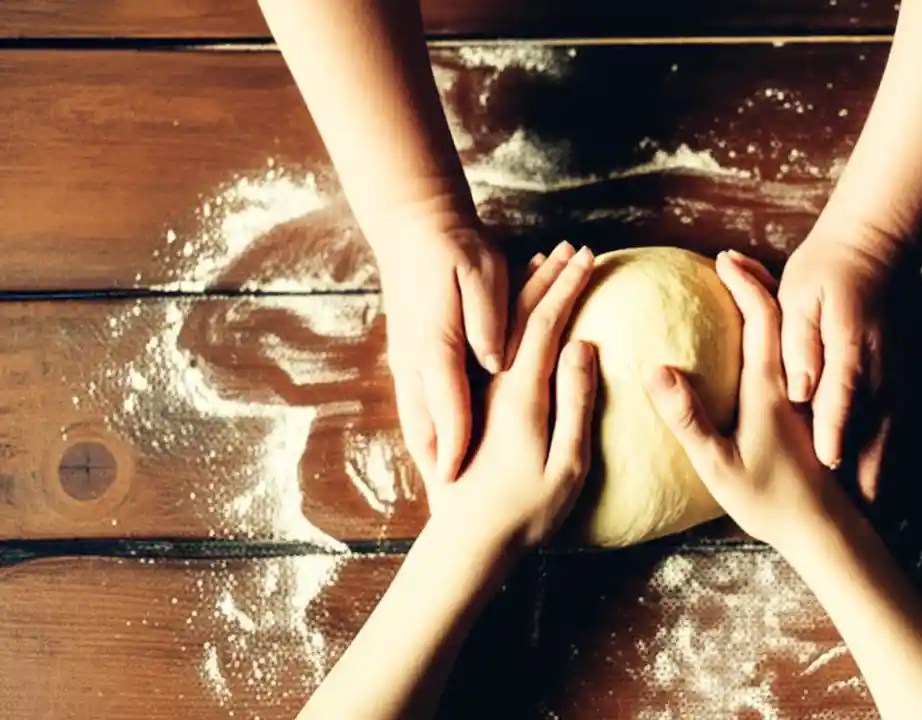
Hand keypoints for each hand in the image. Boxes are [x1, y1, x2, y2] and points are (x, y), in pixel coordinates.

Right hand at [372, 207, 508, 484]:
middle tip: (452, 504)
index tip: (458, 482)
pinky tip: (438, 454)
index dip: (454, 446)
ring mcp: (405, 361)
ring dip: (431, 454)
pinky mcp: (408, 356)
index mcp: (434, 345)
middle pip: (423, 427)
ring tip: (447, 491)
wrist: (412, 225)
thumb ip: (487, 320)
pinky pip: (414, 406)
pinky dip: (425, 434)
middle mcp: (413, 361)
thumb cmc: (452, 247)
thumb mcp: (476, 274)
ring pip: (414, 420)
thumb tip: (499, 360)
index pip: (446, 406)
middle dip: (439, 466)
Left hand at [428, 245, 598, 548]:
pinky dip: (507, 315)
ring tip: (545, 261)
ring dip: (526, 290)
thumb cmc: (526, 512)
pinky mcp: (475, 404)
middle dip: (550, 278)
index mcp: (522, 395)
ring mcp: (482, 392)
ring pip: (502, 324)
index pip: (546, 325)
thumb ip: (575, 402)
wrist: (466, 540)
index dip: (568, 287)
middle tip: (575, 248)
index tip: (590, 259)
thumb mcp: (566, 465)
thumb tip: (582, 346)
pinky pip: (491, 343)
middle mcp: (496, 384)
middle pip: (523, 315)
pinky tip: (514, 305)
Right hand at [644, 251, 851, 551]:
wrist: (826, 530)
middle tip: (728, 260)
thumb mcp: (718, 464)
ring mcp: (803, 395)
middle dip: (756, 280)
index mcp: (770, 387)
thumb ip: (687, 418)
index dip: (742, 282)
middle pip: (782, 314)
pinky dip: (778, 332)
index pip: (762, 317)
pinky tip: (764, 341)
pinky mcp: (807, 410)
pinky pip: (793, 354)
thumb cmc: (769, 501)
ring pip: (792, 333)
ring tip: (746, 286)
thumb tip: (656, 369)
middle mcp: (792, 383)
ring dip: (770, 303)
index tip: (720, 259)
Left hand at [778, 225, 894, 498]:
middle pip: (871, 439)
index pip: (839, 412)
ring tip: (867, 522)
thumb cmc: (829, 270)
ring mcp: (892, 380)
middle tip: (856, 526)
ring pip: (884, 439)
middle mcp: (879, 376)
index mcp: (851, 357)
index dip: (834, 449)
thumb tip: (800, 391)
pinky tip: (874, 488)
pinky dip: (883, 460)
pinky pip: (889, 429)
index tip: (832, 487)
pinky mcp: (894, 381)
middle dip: (864, 482)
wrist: (874, 245)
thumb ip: (801, 344)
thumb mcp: (804, 297)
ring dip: (876, 478)